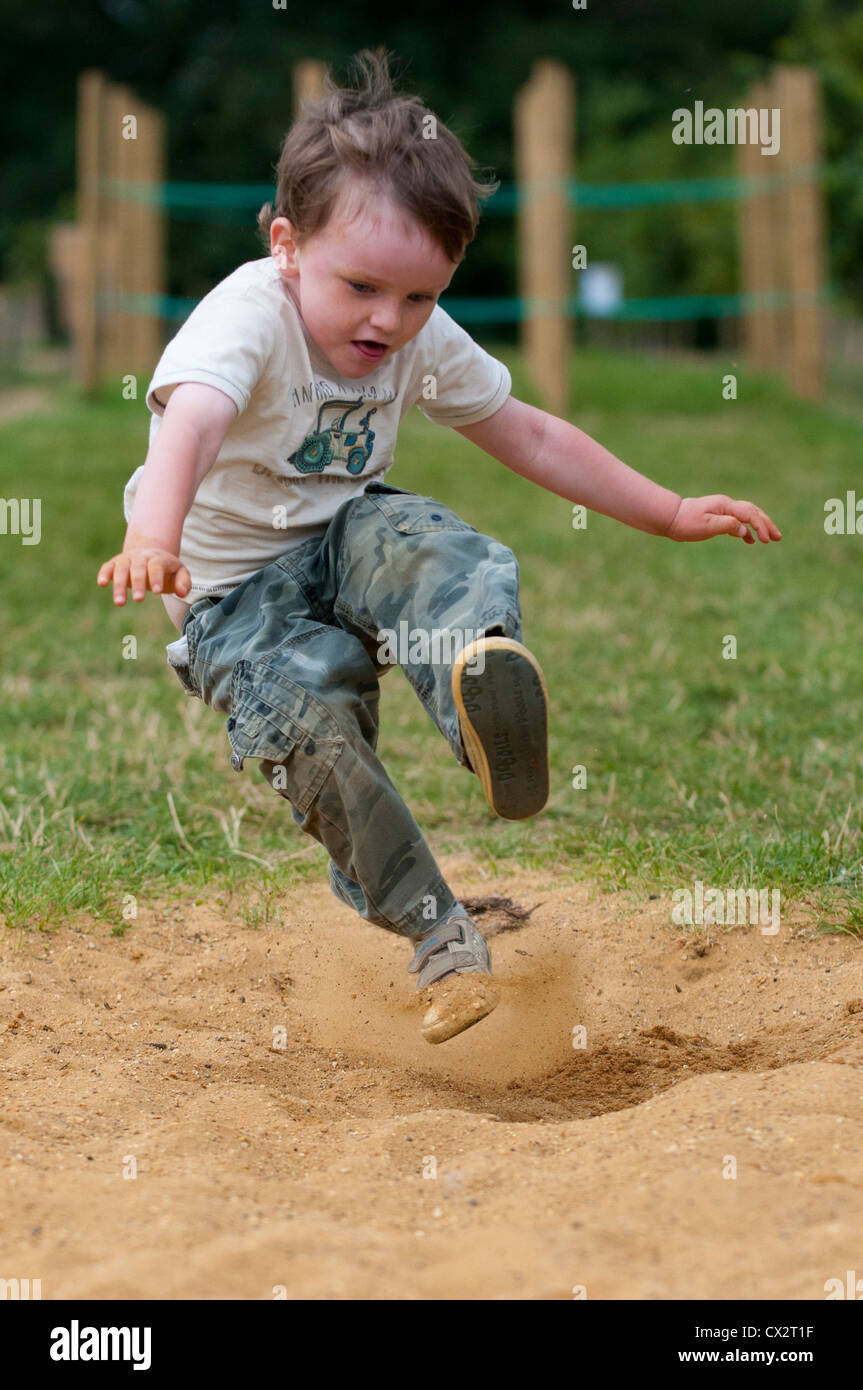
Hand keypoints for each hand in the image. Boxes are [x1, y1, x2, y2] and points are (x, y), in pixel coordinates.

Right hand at [97, 546, 191, 604]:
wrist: (150, 554)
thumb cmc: (167, 570)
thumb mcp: (180, 573)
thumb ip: (184, 582)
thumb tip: (181, 592)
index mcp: (158, 558)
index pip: (156, 566)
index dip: (156, 577)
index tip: (157, 591)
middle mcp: (141, 556)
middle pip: (138, 568)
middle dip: (138, 583)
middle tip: (139, 600)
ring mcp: (127, 559)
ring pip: (121, 569)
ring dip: (119, 585)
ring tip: (120, 603)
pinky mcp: (115, 563)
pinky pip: (108, 567)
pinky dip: (104, 574)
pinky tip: (101, 583)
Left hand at [666, 495, 781, 544]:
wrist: (670, 517)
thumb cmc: (686, 522)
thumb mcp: (706, 526)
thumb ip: (726, 526)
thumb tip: (744, 529)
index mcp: (725, 505)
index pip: (749, 514)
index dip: (760, 526)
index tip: (766, 540)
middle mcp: (726, 505)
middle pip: (753, 512)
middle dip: (766, 524)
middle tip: (778, 537)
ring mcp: (723, 510)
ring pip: (747, 516)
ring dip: (760, 526)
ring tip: (771, 539)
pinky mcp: (718, 517)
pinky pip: (738, 521)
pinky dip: (746, 529)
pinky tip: (750, 540)